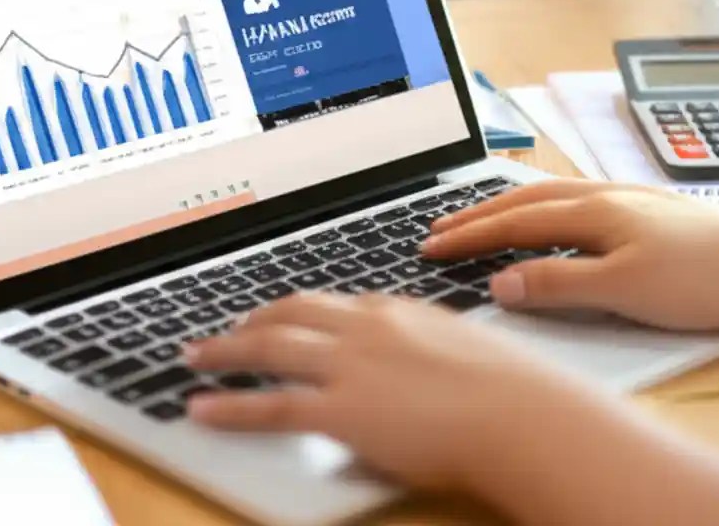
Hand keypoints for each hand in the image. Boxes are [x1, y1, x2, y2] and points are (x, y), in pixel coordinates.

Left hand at [183, 293, 601, 490]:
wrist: (523, 415)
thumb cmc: (512, 392)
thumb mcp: (464, 353)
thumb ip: (426, 354)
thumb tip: (414, 372)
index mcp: (396, 310)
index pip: (331, 304)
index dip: (294, 311)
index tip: (277, 316)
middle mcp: (365, 327)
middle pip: (290, 313)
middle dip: (250, 320)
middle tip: (224, 331)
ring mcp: (349, 365)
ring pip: (269, 348)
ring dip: (225, 352)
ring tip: (196, 359)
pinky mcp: (340, 409)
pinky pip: (270, 405)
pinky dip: (230, 406)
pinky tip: (202, 410)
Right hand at [423, 180, 718, 330]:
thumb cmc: (707, 281)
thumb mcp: (625, 291)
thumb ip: (559, 285)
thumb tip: (500, 283)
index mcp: (595, 212)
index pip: (514, 223)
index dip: (469, 236)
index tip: (429, 247)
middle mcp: (607, 196)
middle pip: (527, 200)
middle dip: (478, 214)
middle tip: (437, 228)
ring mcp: (630, 200)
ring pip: (553, 196)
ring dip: (510, 207)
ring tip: (482, 217)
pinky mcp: (651, 211)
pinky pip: (579, 200)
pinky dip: (545, 208)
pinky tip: (555, 218)